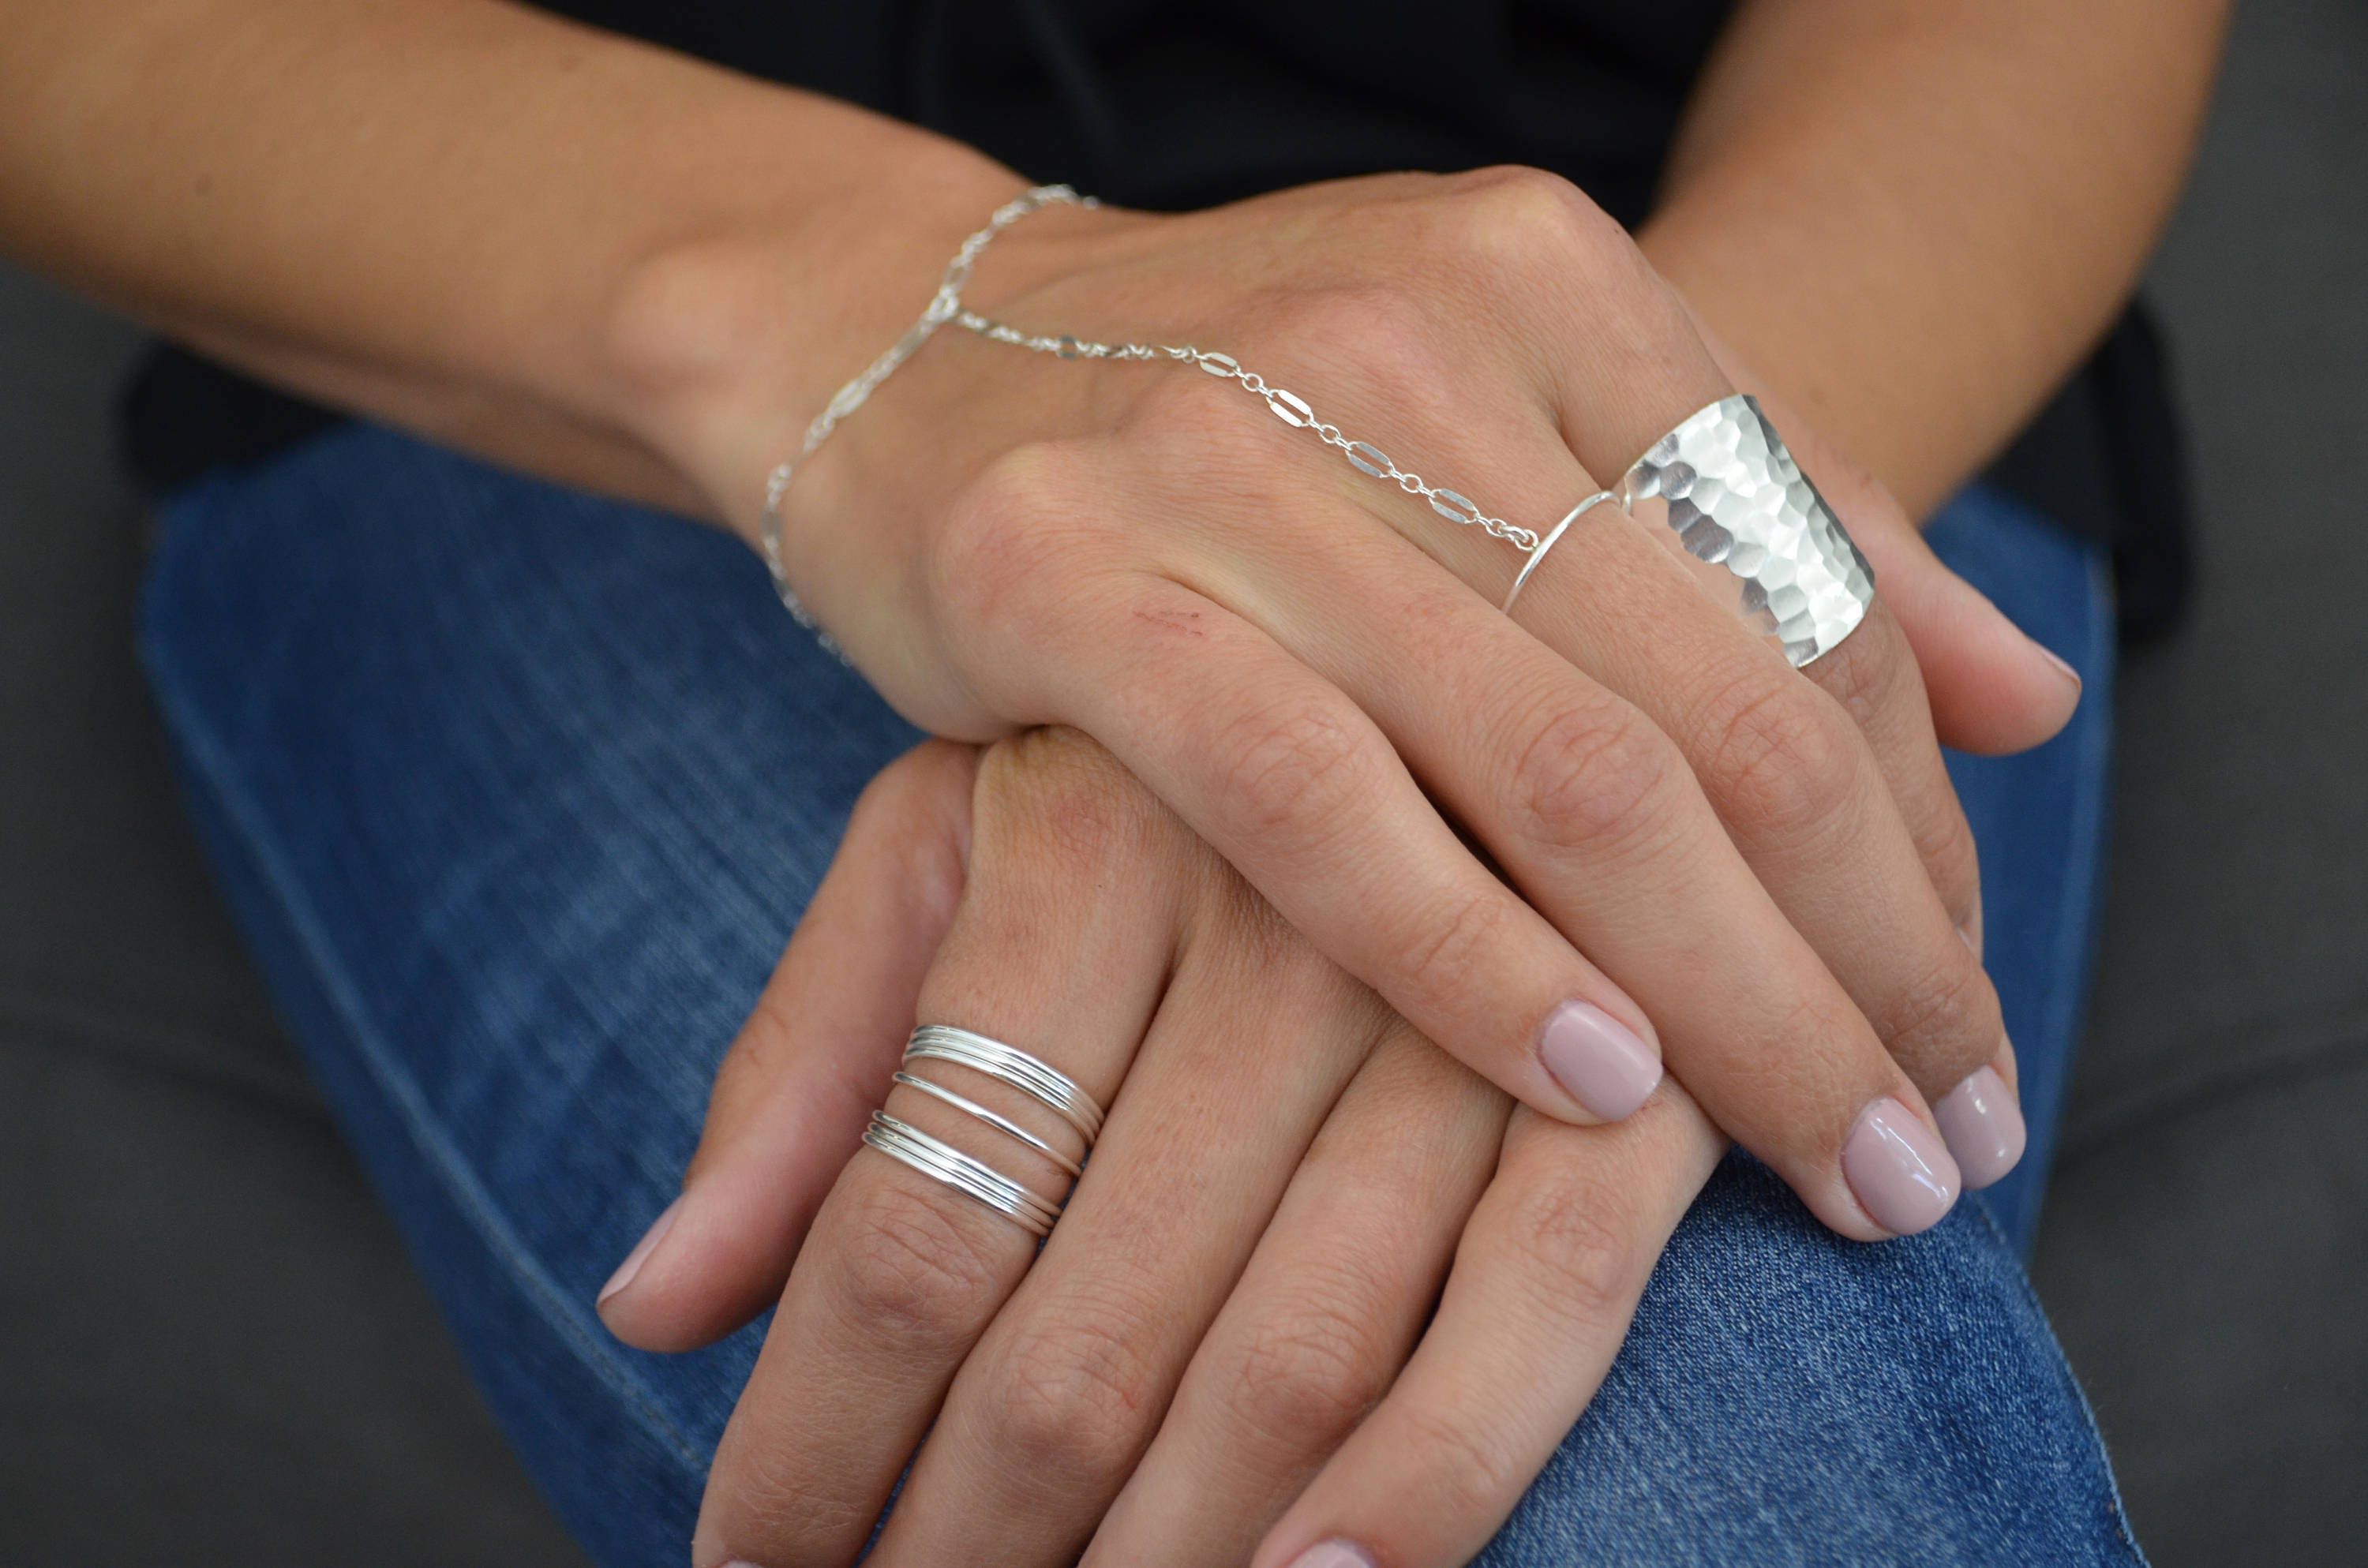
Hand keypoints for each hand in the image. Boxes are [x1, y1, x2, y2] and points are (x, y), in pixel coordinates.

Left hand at [596, 733, 1726, 1567]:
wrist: (1468, 572)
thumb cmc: (1148, 743)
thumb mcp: (948, 838)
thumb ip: (809, 1063)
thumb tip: (649, 1306)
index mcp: (1085, 849)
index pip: (910, 1228)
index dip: (816, 1438)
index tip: (745, 1557)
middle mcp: (1275, 925)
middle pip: (1083, 1333)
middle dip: (969, 1540)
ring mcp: (1468, 998)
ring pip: (1293, 1351)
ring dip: (1168, 1555)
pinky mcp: (1635, 1059)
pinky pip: (1543, 1301)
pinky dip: (1437, 1472)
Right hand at [628, 167, 2073, 1234]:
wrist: (907, 341)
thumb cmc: (1236, 417)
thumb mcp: (1513, 411)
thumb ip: (1766, 527)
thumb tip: (2028, 699)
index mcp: (1550, 285)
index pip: (1815, 594)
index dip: (1920, 835)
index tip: (1960, 1017)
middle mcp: (1416, 345)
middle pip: (1724, 704)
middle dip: (1870, 958)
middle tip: (1942, 1146)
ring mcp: (1236, 455)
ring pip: (1560, 765)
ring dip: (1732, 997)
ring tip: (1833, 1166)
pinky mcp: (1068, 573)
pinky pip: (1311, 797)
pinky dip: (1465, 949)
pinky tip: (1594, 1079)